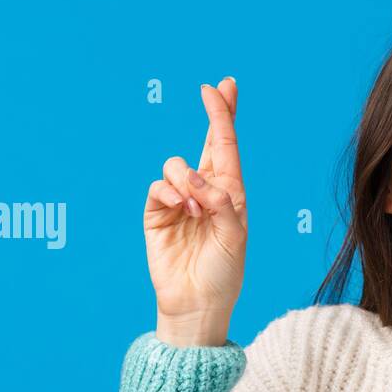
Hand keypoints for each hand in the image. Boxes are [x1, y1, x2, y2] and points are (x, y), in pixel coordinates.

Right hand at [145, 77, 247, 345]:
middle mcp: (206, 193)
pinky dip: (170, 192)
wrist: (197, 304)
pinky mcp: (157, 214)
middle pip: (206, 144)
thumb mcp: (234, 238)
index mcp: (231, 195)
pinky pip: (159, 187)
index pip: (227, 148)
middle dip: (213, 114)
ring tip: (196, 207)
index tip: (224, 87)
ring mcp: (180, 201)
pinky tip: (182, 208)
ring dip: (187, 179)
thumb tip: (195, 177)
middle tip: (212, 89)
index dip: (224, 117)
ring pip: (177, 166)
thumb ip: (221, 203)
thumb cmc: (223, 273)